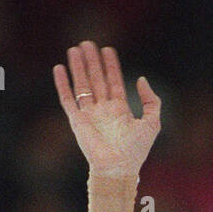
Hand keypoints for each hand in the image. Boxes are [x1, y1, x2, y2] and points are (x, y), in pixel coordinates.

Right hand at [53, 41, 160, 178]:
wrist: (118, 168)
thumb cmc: (136, 151)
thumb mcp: (152, 123)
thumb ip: (151, 101)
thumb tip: (141, 79)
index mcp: (120, 111)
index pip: (114, 82)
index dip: (111, 66)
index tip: (108, 49)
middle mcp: (103, 111)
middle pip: (96, 80)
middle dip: (92, 61)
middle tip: (88, 43)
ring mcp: (89, 115)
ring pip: (82, 85)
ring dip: (78, 67)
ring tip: (75, 49)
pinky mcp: (77, 121)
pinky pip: (67, 99)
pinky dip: (62, 84)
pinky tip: (59, 68)